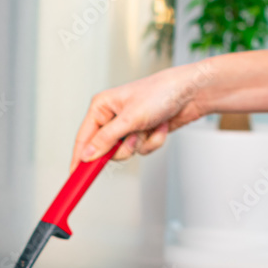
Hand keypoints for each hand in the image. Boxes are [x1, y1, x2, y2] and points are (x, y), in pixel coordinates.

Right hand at [70, 61, 214, 170]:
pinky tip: (160, 126)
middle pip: (104, 150)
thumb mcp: (129, 118)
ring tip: (150, 126)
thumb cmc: (161, 92)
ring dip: (140, 144)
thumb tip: (87, 155)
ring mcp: (128, 127)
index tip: (75, 175)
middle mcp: (112, 117)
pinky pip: (141, 150)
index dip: (79, 158)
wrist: (192, 91)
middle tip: (133, 139)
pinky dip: (153, 141)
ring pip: (124, 152)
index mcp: (101, 107)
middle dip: (123, 148)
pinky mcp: (142, 133)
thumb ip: (106, 139)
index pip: (83, 138)